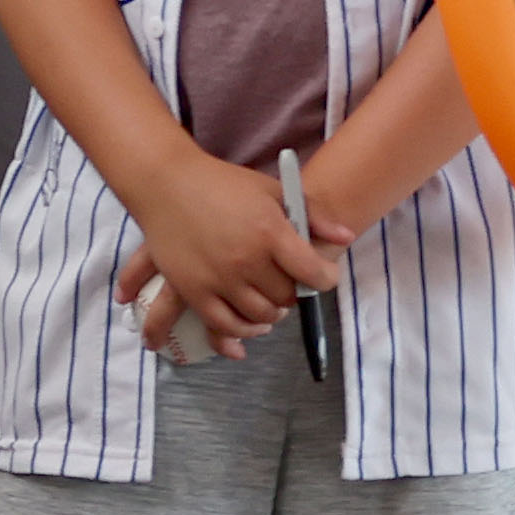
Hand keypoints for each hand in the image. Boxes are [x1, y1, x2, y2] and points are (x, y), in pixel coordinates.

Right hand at [110, 148, 345, 350]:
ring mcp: (218, 278)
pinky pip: (223, 325)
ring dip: (272, 315)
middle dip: (295, 294)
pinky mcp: (192, 291)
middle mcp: (246, 259)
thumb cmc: (224, 183)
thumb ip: (313, 215)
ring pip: (259, 316)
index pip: (313, 273)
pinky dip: (241, 331)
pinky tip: (250, 325)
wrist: (168, 182)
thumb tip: (346, 238)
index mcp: (270, 232)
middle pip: (287, 298)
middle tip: (292, 286)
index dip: (326, 279)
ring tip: (273, 306)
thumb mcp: (273, 190)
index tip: (324, 277)